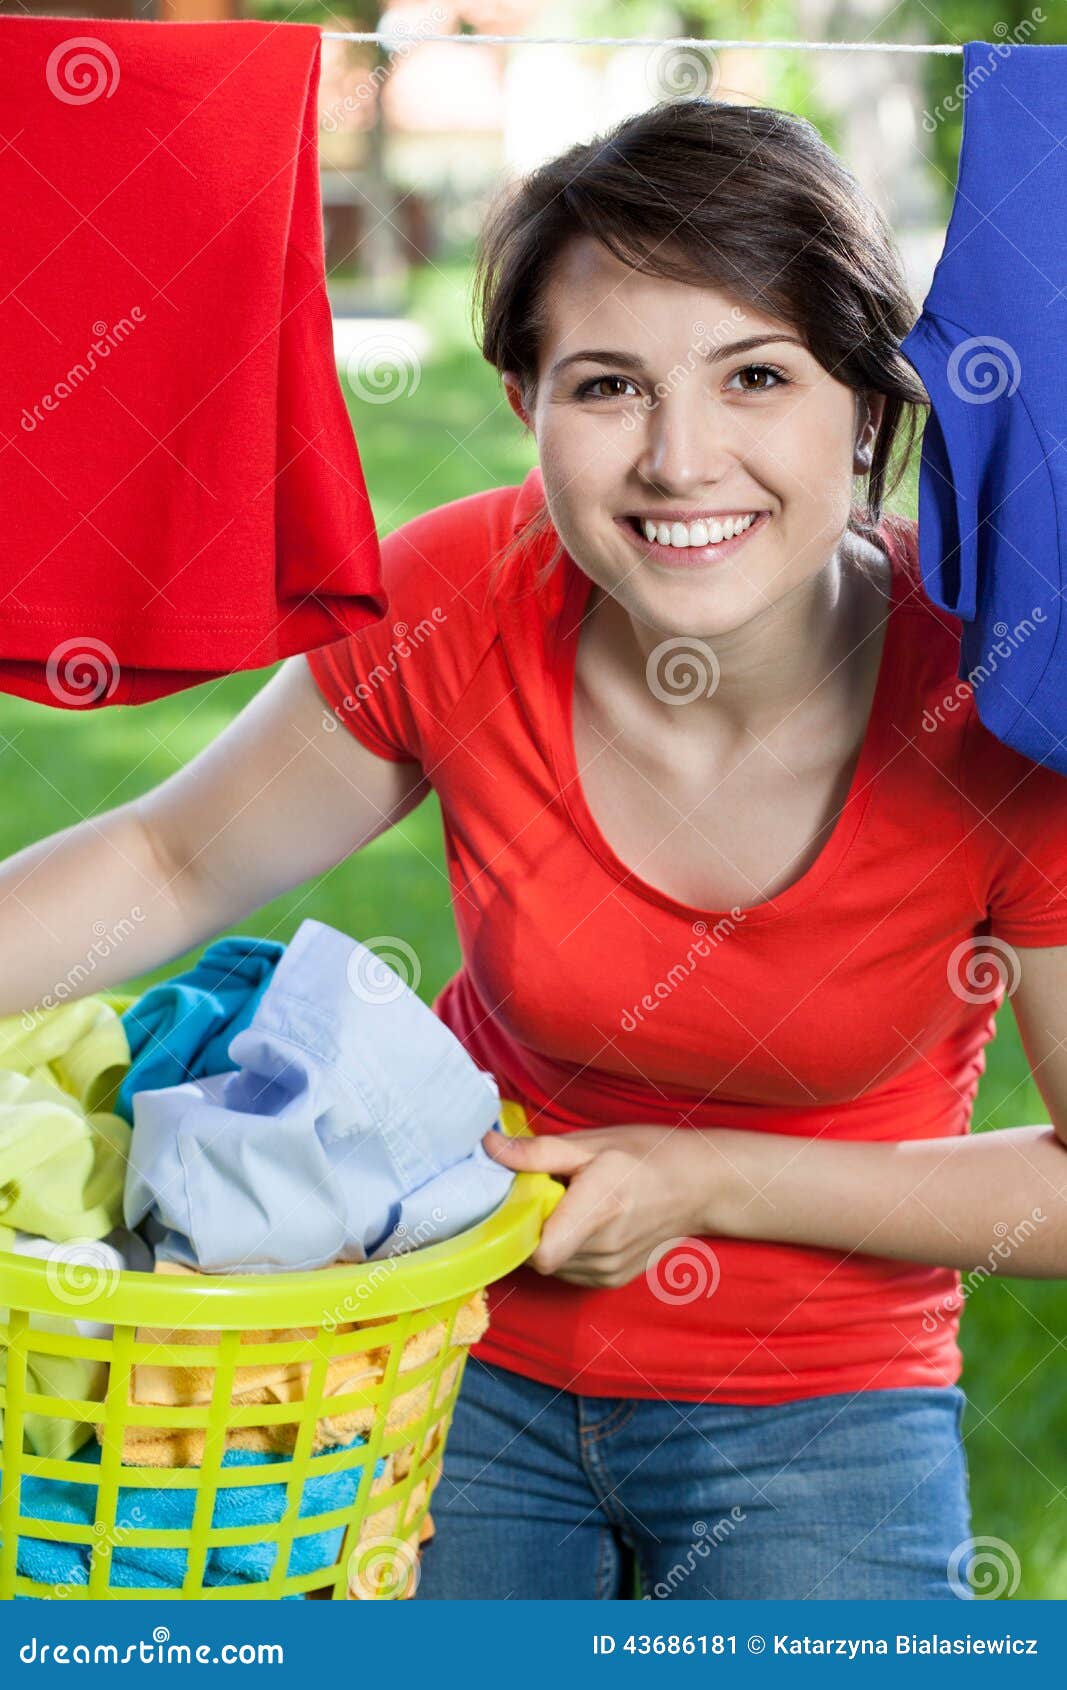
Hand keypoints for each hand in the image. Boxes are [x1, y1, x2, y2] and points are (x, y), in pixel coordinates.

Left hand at [482, 1122, 725, 1287]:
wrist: (699, 1186)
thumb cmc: (647, 1155)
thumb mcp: (591, 1143)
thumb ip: (537, 1153)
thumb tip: (488, 1146)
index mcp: (598, 1210)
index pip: (538, 1251)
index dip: (521, 1227)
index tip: (526, 1199)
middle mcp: (604, 1249)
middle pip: (539, 1255)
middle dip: (535, 1225)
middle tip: (553, 1193)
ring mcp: (609, 1271)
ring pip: (553, 1265)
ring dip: (551, 1238)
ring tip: (575, 1206)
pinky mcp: (612, 1281)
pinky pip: (571, 1271)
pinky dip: (568, 1249)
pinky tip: (588, 1223)